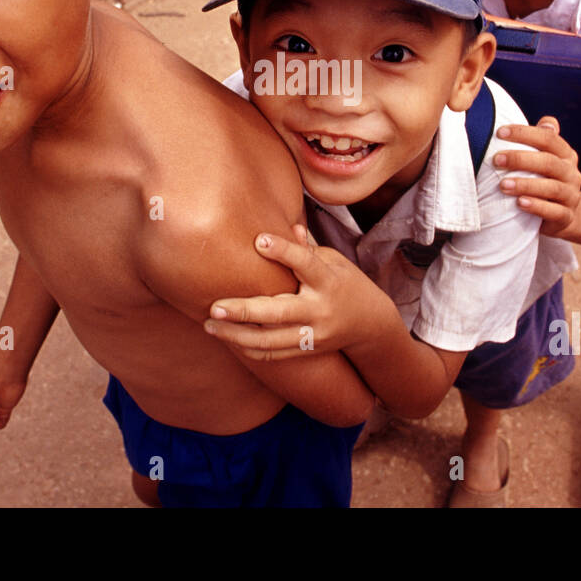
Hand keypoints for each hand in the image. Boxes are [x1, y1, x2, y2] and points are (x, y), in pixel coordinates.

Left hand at [204, 225, 384, 359]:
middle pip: (279, 312)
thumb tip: (286, 226)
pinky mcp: (307, 351)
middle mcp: (320, 310)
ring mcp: (313, 335)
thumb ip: (306, 249)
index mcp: (328, 281)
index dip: (284, 252)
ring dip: (236, 335)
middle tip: (215, 305)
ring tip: (209, 325)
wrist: (371, 326)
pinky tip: (227, 338)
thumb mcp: (333, 261)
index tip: (259, 240)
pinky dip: (248, 347)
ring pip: (270, 340)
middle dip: (245, 310)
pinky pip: (273, 354)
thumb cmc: (345, 283)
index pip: (305, 264)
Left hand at [493, 115, 580, 237]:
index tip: (500, 132)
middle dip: (520, 159)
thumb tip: (546, 120)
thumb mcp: (548, 159)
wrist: (569, 215)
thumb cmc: (549, 180)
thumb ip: (544, 140)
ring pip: (551, 188)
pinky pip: (554, 211)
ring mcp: (570, 195)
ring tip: (502, 185)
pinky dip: (537, 206)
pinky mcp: (566, 217)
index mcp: (565, 154)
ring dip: (525, 185)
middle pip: (548, 162)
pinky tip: (519, 203)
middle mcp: (571, 173)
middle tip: (496, 159)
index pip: (549, 138)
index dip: (525, 133)